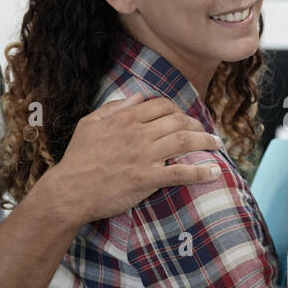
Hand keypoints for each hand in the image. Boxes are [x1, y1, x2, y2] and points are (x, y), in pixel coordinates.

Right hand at [46, 94, 221, 225]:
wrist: (69, 191)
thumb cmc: (77, 159)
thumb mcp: (90, 123)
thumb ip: (115, 107)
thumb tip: (138, 96)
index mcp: (125, 118)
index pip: (162, 106)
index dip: (178, 111)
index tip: (184, 119)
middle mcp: (138, 133)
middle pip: (178, 121)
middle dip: (198, 125)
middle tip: (207, 133)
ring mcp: (144, 156)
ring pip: (184, 141)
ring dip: (206, 142)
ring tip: (217, 145)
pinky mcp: (147, 179)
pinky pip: (181, 172)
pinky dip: (201, 172)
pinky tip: (214, 172)